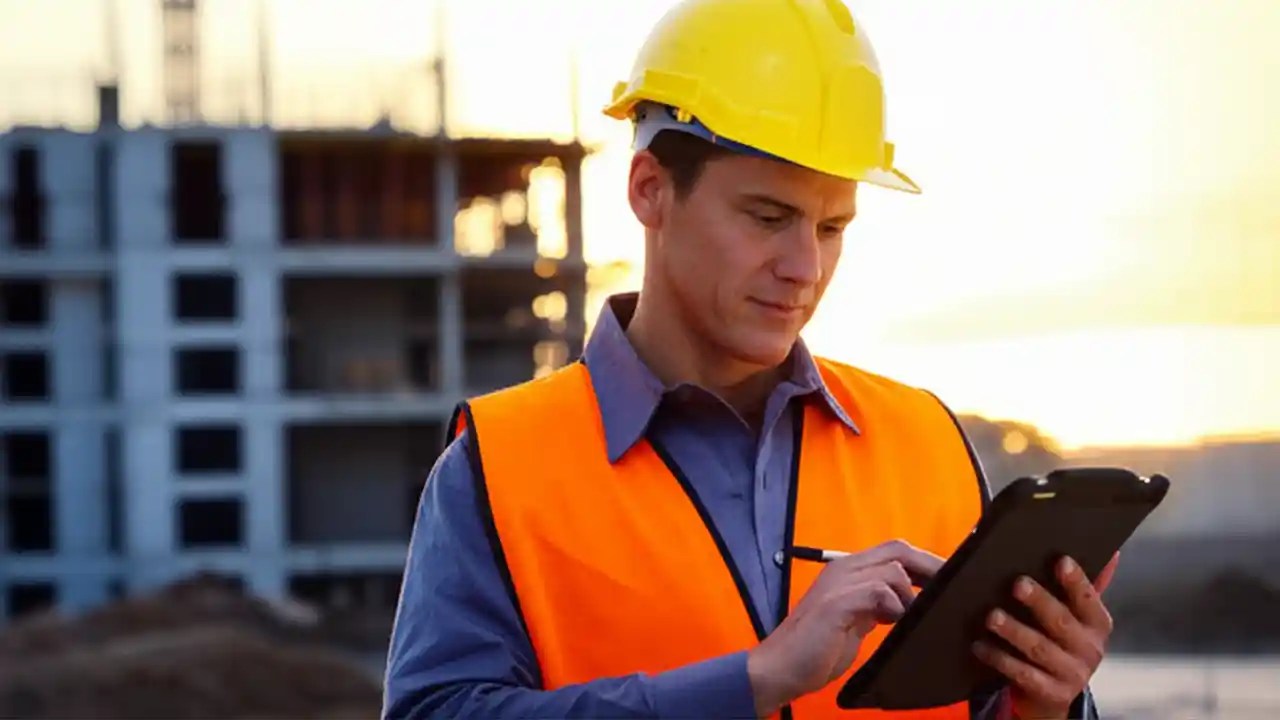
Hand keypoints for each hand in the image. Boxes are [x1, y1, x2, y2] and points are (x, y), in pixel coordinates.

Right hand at [747, 540, 943, 716]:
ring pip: (892, 569)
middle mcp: (843, 568)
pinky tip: (891, 622)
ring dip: (910, 594)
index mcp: (848, 570)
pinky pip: (877, 591)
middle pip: (898, 549)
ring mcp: (838, 583)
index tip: (949, 578)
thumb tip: (910, 602)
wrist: (781, 667)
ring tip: (908, 618)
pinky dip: (893, 606)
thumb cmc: (818, 648)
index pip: (894, 550)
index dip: (925, 560)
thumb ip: (877, 605)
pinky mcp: (836, 603)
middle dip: (930, 566)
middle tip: (950, 588)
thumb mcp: (856, 621)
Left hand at [974, 552, 1119, 719]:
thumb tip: (1112, 552)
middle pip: (1061, 622)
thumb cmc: (1062, 641)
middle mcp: (1089, 649)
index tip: (1060, 561)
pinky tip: (981, 645)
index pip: (1089, 599)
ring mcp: (1071, 674)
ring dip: (1014, 631)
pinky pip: (1022, 674)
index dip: (1077, 581)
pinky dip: (1000, 659)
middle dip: (1039, 601)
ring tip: (992, 616)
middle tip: (1017, 584)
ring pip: (1039, 649)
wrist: (1056, 695)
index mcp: (1097, 625)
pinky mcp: (1050, 693)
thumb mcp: (1078, 616)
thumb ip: (1086, 587)